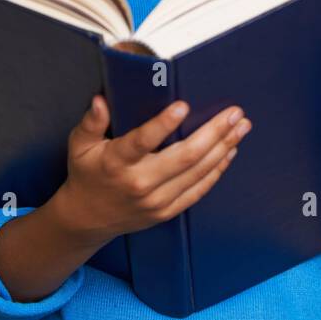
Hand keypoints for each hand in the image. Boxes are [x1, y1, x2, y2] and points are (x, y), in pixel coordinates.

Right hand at [56, 94, 251, 242]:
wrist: (87, 219)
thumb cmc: (86, 174)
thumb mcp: (79, 145)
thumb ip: (90, 122)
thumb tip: (100, 100)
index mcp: (117, 162)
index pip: (142, 142)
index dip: (163, 124)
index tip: (183, 106)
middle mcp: (140, 183)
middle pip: (184, 157)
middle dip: (214, 133)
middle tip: (235, 113)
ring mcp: (156, 201)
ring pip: (197, 173)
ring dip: (223, 148)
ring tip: (241, 127)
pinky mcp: (167, 211)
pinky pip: (198, 191)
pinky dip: (217, 171)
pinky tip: (230, 152)